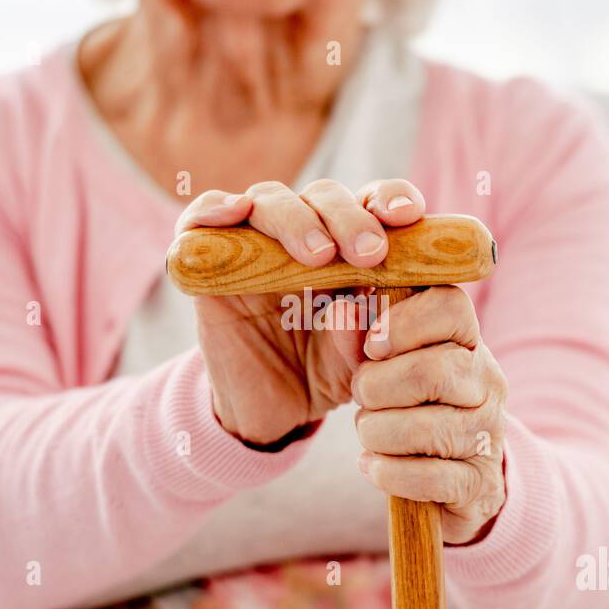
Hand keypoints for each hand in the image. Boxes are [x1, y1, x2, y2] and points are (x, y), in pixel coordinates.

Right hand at [181, 178, 426, 445]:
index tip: (408, 214)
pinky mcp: (210, 261)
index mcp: (350, 245)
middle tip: (369, 253)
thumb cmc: (322, 374)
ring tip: (319, 256)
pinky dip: (213, 208)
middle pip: (323, 196)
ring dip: (296, 220)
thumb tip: (358, 304)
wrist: (269, 412)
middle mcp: (304, 233)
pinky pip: (200, 221)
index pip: (372, 201)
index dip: (391, 196)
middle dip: (349, 217)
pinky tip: (233, 212)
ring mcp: (254, 244)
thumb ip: (364, 338)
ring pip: (269, 201)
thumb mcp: (356, 364)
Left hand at [352, 287, 508, 544]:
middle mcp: (488, 382)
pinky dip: (388, 473)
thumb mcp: (376, 363)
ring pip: (425, 430)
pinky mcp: (480, 483)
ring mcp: (490, 434)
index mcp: (467, 340)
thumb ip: (355, 336)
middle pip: (431, 372)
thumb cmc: (403, 404)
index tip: (371, 346)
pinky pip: (430, 478)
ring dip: (376, 433)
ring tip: (369, 433)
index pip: (449, 306)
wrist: (443, 476)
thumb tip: (342, 312)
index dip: (402, 322)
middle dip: (375, 387)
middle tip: (361, 396)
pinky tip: (373, 466)